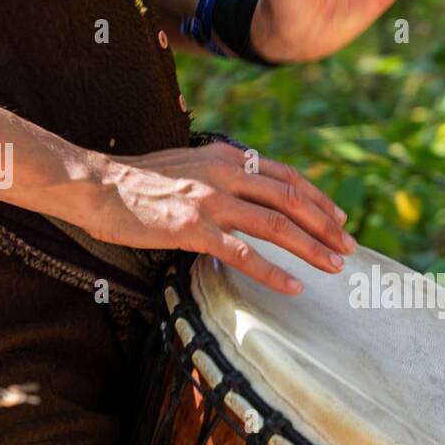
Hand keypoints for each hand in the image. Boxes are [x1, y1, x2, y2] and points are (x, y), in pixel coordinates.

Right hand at [87, 144, 354, 294]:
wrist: (96, 185)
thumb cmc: (139, 182)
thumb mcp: (189, 165)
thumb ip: (222, 175)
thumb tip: (250, 190)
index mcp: (227, 158)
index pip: (286, 177)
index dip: (318, 199)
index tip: (339, 220)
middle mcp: (225, 175)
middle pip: (290, 200)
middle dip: (326, 225)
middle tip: (349, 248)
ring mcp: (210, 202)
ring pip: (275, 225)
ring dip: (311, 247)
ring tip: (334, 267)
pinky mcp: (192, 229)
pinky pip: (242, 254)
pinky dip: (273, 272)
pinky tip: (293, 287)